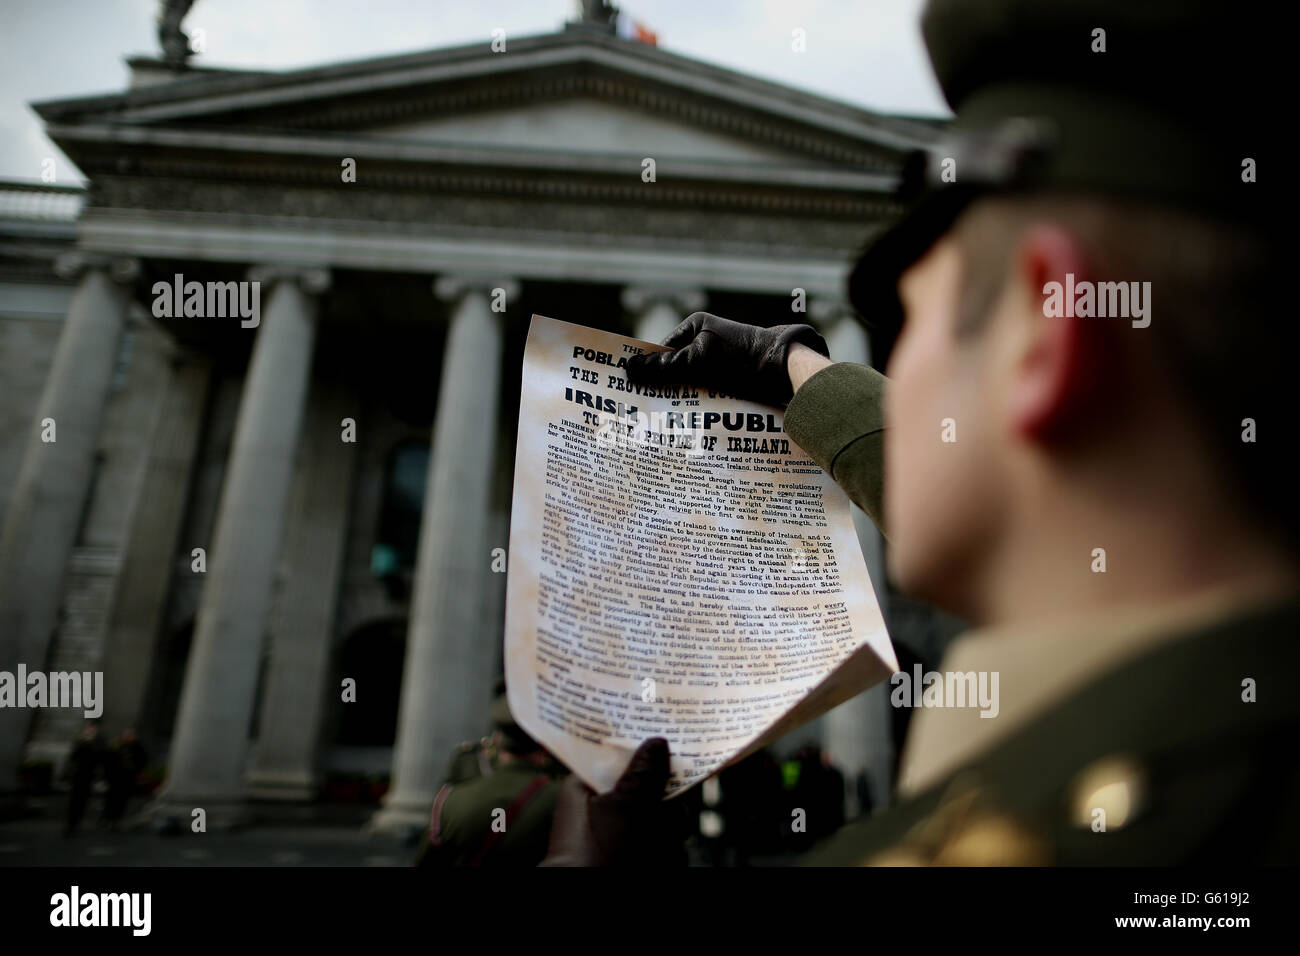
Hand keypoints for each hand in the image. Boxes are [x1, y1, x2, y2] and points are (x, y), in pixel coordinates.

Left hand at [540, 738, 686, 866]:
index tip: (670, 744)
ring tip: (653, 849)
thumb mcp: (623, 809)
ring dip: (669, 831)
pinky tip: (660, 861)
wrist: (589, 907)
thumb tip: (658, 742)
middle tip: (667, 812)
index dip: (644, 750)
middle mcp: (602, 809)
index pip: (617, 755)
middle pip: (649, 787)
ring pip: (662, 819)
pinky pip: (664, 845)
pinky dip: (668, 852)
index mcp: (585, 788)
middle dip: (665, 801)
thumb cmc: (597, 857)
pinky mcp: (636, 856)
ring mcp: (621, 835)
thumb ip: (643, 774)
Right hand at [625, 312, 829, 406]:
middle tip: (644, 409)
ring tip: (661, 421)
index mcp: (695, 328)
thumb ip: (664, 367)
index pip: (661, 350)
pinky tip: (686, 422)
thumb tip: (628, 368)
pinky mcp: (729, 381)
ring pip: (690, 384)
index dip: (647, 368)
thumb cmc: (740, 356)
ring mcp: (717, 363)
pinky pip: (706, 394)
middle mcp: (705, 344)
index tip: (631, 388)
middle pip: (675, 369)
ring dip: (681, 401)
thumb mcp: (698, 360)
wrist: (784, 369)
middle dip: (663, 387)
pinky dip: (698, 406)